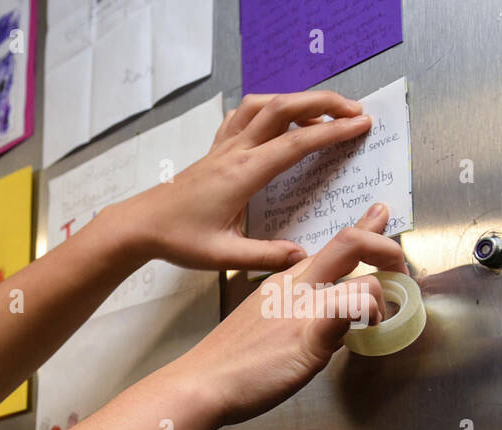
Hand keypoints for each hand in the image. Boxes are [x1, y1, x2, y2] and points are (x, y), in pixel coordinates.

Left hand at [118, 91, 375, 271]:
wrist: (138, 225)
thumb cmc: (177, 240)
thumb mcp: (221, 257)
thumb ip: (263, 257)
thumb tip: (302, 258)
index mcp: (242, 174)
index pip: (296, 143)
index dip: (333, 131)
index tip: (362, 125)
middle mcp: (234, 152)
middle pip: (283, 108)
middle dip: (324, 102)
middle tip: (356, 109)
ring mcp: (222, 147)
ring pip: (262, 104)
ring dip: (296, 100)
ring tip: (323, 112)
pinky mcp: (213, 150)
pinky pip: (242, 115)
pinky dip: (267, 107)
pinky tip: (278, 119)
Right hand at [176, 204, 408, 425]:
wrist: (200, 382)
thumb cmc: (226, 362)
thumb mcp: (261, 324)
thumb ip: (294, 315)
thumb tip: (327, 322)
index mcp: (284, 282)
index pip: (331, 245)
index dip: (365, 229)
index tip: (380, 216)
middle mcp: (295, 287)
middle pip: (350, 244)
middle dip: (388, 250)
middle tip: (400, 271)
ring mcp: (303, 309)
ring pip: (362, 279)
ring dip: (383, 298)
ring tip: (380, 321)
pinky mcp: (310, 335)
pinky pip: (352, 309)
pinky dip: (368, 315)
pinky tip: (367, 333)